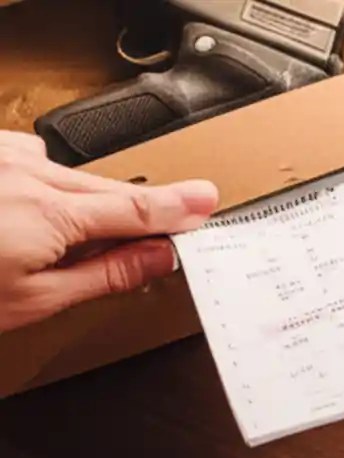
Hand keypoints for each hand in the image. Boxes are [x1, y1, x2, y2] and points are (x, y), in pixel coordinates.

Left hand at [0, 131, 217, 331]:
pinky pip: (37, 160)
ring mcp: (6, 155)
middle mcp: (25, 172)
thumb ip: (103, 274)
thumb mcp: (32, 299)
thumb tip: (158, 258)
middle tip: (148, 245)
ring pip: (75, 176)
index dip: (176, 210)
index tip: (205, 203)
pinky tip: (26, 211)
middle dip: (129, 217)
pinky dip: (45, 184)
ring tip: (50, 242)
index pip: (135, 211)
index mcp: (44, 212)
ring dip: (82, 204)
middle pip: (110, 190)